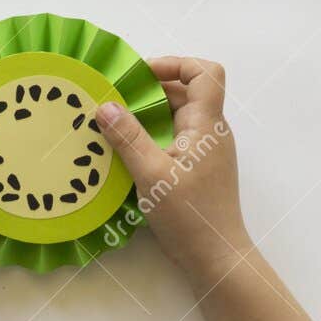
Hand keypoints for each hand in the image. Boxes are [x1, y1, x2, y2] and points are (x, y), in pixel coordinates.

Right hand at [95, 56, 248, 275]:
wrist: (216, 257)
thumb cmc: (190, 215)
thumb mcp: (151, 174)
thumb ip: (128, 137)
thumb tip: (105, 105)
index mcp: (206, 124)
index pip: (206, 73)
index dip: (177, 63)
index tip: (142, 74)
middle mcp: (210, 132)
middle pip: (186, 92)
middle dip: (150, 89)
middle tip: (115, 97)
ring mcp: (205, 152)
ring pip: (177, 116)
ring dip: (147, 114)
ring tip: (114, 122)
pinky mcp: (197, 169)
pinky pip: (173, 138)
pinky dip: (151, 135)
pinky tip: (126, 150)